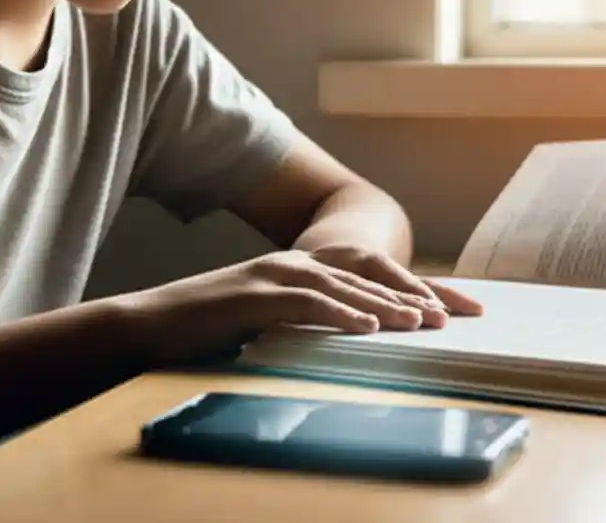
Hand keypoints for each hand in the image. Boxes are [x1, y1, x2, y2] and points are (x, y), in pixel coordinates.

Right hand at [122, 247, 482, 365]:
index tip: (455, 308)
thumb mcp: (269, 323)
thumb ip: (306, 324)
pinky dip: (339, 313)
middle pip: (365, 276)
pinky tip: (366, 327)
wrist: (150, 323)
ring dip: (384, 303)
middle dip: (414, 295)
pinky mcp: (254, 296)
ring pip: (342, 285)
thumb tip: (353, 342)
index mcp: (299, 268)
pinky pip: (306, 303)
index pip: (368, 276)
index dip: (413, 289)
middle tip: (455, 316)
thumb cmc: (209, 329)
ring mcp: (272, 275)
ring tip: (422, 323)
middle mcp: (292, 264)